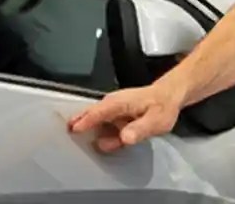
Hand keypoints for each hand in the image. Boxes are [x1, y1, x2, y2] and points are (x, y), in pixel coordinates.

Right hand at [67, 82, 185, 152]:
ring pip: (94, 118)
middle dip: (77, 121)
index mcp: (120, 102)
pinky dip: (95, 129)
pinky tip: (98, 139)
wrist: (168, 97)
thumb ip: (140, 129)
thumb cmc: (163, 105)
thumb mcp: (156, 120)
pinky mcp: (114, 114)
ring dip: (85, 126)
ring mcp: (113, 108)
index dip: (85, 121)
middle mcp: (113, 103)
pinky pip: (102, 123)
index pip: (98, 112)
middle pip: (90, 113)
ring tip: (76, 134)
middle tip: (66, 131)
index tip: (74, 130)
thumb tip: (125, 137)